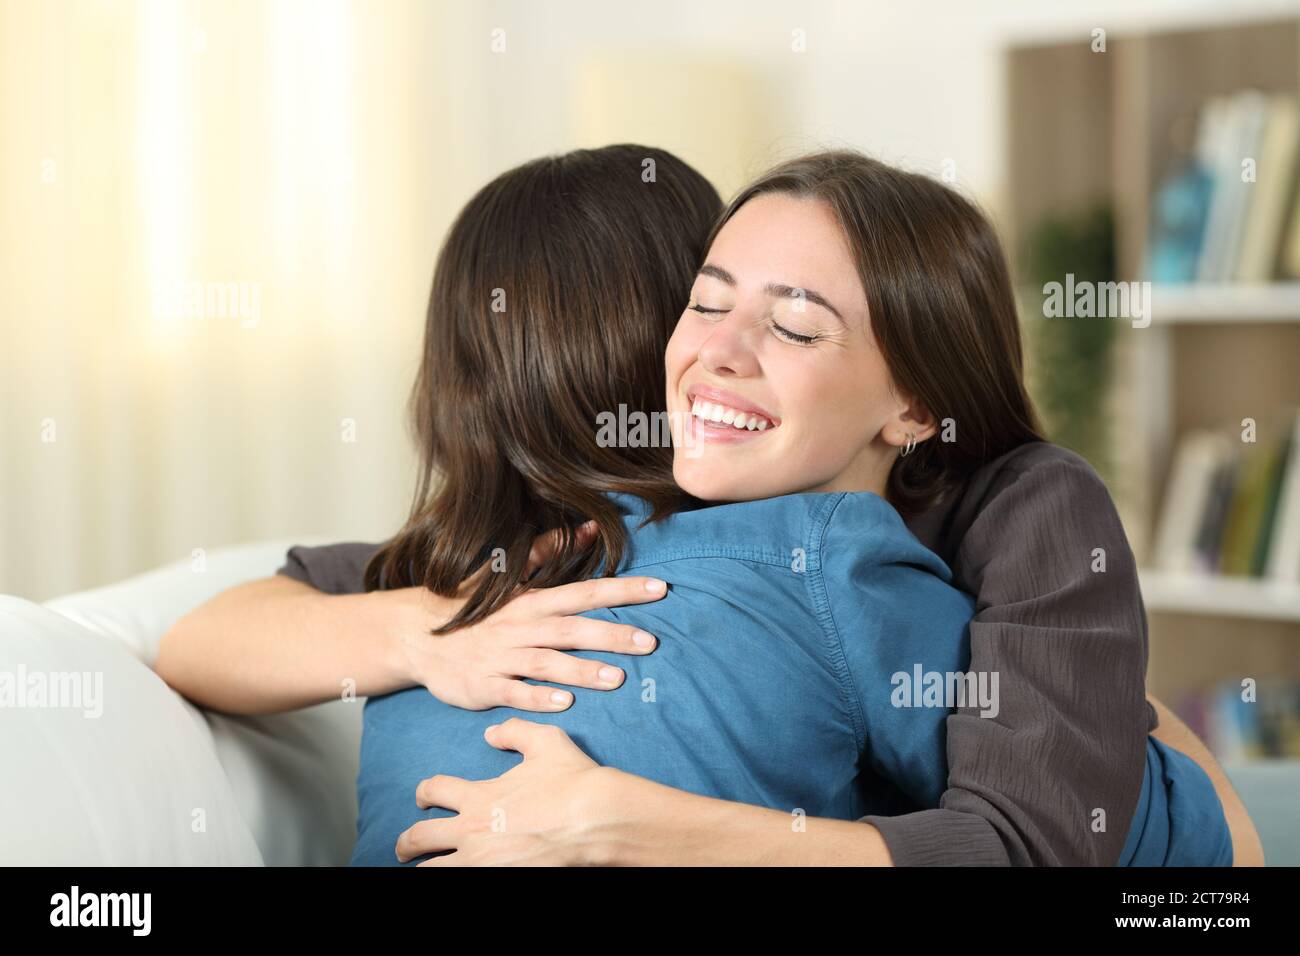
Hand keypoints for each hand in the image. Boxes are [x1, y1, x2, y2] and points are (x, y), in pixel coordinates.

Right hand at [386, 524, 666, 711]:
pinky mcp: (484, 685)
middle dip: (612, 635)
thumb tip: (590, 527)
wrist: (414, 635)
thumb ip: (549, 551)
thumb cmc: (470, 606)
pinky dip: (538, 697)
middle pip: (572, 629)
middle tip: (650, 642)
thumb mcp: (506, 574)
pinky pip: (514, 692)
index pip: (585, 591)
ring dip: (581, 670)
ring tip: (617, 678)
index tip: (660, 589)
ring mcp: (501, 657)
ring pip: (547, 663)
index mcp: (530, 600)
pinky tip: (565, 703)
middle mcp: (520, 627)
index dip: (622, 590)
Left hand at [396, 718, 619, 865]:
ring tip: (420, 870)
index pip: (434, 791)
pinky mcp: (501, 878)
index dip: (424, 792)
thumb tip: (492, 733)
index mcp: (479, 797)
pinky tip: (452, 876)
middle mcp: (473, 831)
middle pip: (420, 838)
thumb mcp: (545, 741)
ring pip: (435, 870)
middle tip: (403, 848)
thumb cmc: (574, 780)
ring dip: (424, 869)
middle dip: (406, 843)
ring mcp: (484, 862)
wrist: (596, 817)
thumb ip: (514, 731)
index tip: (423, 798)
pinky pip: (463, 883)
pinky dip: (452, 878)